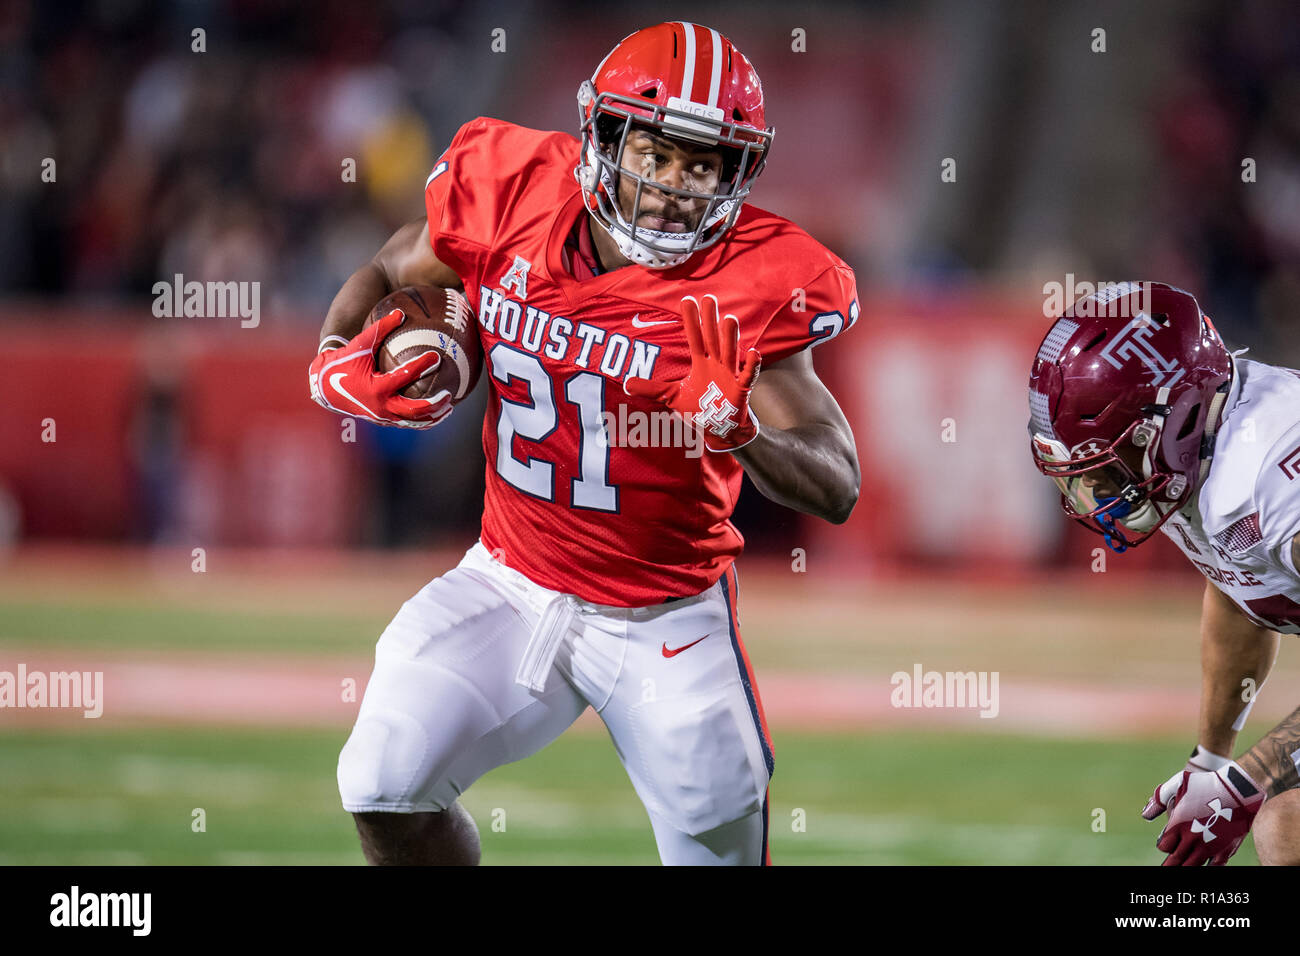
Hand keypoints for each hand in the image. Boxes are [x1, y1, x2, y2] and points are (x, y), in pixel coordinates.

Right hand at [308, 309, 452, 427]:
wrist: (325, 387)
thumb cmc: (344, 361)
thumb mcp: (360, 343)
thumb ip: (380, 328)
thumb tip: (401, 312)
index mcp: (376, 387)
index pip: (404, 376)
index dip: (421, 366)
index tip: (437, 356)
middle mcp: (380, 406)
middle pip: (413, 410)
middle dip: (433, 404)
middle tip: (449, 394)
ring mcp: (382, 417)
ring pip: (412, 422)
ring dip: (432, 417)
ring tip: (450, 407)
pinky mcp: (383, 421)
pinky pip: (406, 422)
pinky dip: (422, 420)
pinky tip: (436, 412)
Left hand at [624, 294, 760, 451]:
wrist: (720, 429)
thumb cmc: (700, 409)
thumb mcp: (671, 397)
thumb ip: (651, 389)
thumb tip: (626, 383)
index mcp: (701, 363)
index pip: (694, 338)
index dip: (691, 321)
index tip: (687, 300)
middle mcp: (716, 364)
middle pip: (712, 339)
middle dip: (710, 320)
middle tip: (709, 299)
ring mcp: (730, 376)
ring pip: (730, 352)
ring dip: (730, 337)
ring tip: (729, 319)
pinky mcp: (741, 389)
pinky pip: (748, 375)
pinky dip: (752, 365)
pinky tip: (753, 352)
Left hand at [1141, 761, 1264, 864]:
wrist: (1237, 789)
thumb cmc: (1205, 784)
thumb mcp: (1177, 784)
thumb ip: (1159, 799)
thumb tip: (1146, 815)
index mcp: (1178, 824)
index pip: (1165, 846)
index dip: (1164, 846)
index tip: (1166, 845)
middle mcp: (1192, 838)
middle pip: (1177, 859)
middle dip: (1171, 864)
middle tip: (1167, 868)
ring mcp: (1210, 846)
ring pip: (1193, 865)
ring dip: (1187, 867)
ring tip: (1183, 867)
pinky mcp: (1226, 849)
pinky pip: (1215, 866)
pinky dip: (1208, 867)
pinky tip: (1205, 866)